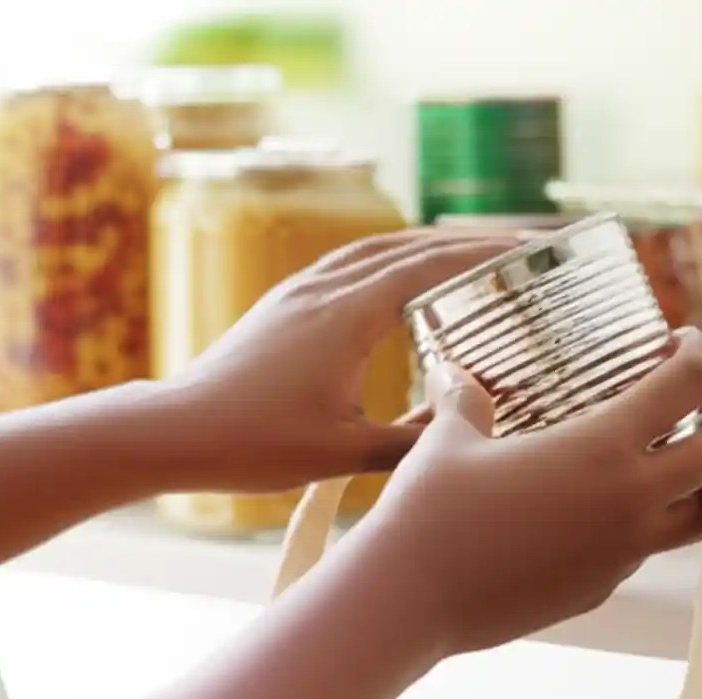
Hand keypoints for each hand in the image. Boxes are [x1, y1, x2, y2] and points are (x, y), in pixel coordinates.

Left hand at [146, 229, 519, 492]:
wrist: (174, 431)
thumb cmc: (252, 444)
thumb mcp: (343, 453)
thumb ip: (411, 442)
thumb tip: (464, 429)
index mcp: (345, 315)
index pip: (429, 267)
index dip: (482, 255)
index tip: (527, 251)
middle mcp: (323, 290)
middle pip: (407, 246)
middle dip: (465, 243)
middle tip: (517, 247)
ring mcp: (299, 292)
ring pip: (374, 250)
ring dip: (425, 246)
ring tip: (468, 255)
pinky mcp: (283, 305)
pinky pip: (348, 264)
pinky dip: (388, 260)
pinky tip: (399, 282)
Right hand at [354, 328, 701, 655]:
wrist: (409, 599)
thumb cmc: (429, 510)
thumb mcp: (449, 438)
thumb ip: (467, 401)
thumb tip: (455, 376)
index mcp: (602, 449)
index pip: (687, 385)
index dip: (697, 353)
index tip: (683, 341)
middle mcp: (629, 503)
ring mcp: (621, 553)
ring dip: (700, 478)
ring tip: (664, 454)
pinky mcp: (600, 588)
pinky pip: (644, 548)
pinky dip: (641, 519)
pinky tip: (594, 505)